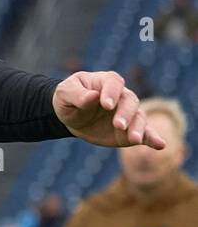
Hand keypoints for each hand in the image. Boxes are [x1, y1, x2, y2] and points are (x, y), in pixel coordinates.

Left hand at [52, 71, 166, 148]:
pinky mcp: (129, 130)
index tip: (106, 105)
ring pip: (139, 118)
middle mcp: (121, 96)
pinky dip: (153, 138)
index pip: (114, 83)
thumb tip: (93, 96)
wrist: (70, 116)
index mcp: (105, 82)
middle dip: (125, 113)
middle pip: (130, 101)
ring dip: (138, 128)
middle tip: (118, 125)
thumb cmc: (67, 99)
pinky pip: (145, 133)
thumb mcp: (64, 94)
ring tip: (134, 139)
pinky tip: (160, 145)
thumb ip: (77, 94)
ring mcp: (128, 113)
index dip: (111, 93)